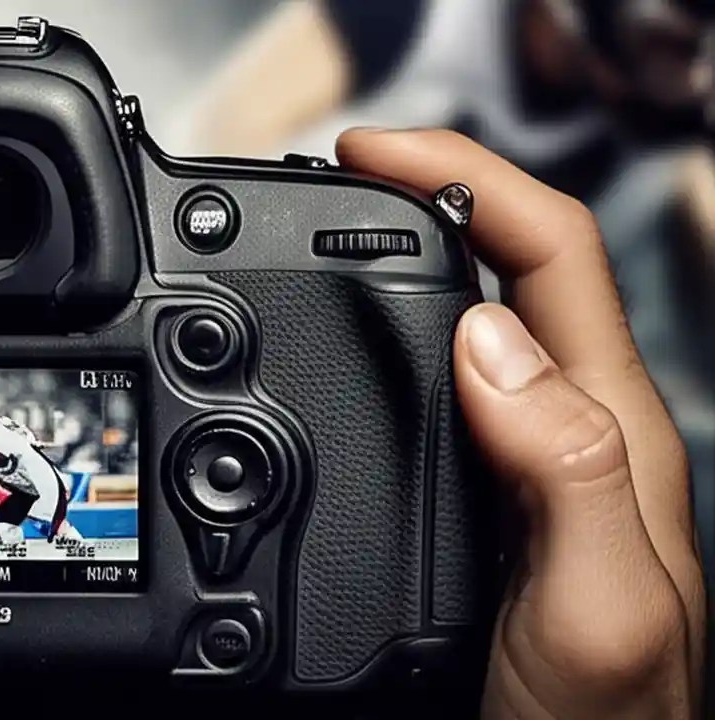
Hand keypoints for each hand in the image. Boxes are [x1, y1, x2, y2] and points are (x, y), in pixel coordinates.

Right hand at [337, 129, 706, 717]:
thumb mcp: (596, 612)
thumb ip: (562, 473)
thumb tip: (483, 337)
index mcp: (606, 431)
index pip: (549, 253)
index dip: (461, 177)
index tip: (363, 154)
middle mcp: (566, 435)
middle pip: (508, 269)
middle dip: (423, 197)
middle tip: (330, 183)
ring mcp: (519, 473)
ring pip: (465, 329)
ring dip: (397, 265)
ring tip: (320, 244)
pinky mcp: (474, 511)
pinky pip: (428, 401)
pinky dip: (376, 352)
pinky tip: (336, 365)